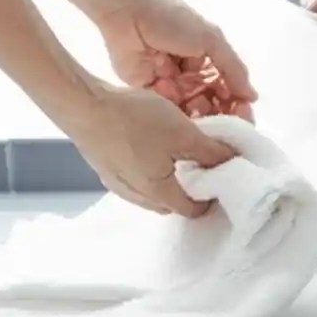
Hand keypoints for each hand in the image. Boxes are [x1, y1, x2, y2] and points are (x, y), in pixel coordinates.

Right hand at [65, 83, 235, 216]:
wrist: (83, 106)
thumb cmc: (134, 120)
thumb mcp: (184, 132)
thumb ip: (212, 151)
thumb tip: (234, 162)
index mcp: (160, 194)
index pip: (193, 210)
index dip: (212, 197)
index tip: (222, 177)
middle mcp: (137, 197)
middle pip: (172, 204)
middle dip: (190, 190)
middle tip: (203, 165)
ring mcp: (117, 184)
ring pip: (152, 192)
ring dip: (168, 180)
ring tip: (178, 154)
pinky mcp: (104, 169)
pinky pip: (135, 179)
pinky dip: (149, 171)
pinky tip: (150, 147)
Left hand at [95, 0, 257, 121]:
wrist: (129, 13)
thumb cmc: (174, 21)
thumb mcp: (212, 40)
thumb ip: (234, 69)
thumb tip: (253, 96)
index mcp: (208, 61)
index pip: (228, 90)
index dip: (237, 104)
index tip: (243, 116)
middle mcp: (191, 76)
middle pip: (210, 103)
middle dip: (218, 113)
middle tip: (223, 121)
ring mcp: (170, 85)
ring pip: (190, 109)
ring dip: (198, 114)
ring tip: (200, 111)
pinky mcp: (149, 91)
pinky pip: (167, 108)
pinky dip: (175, 110)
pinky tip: (180, 110)